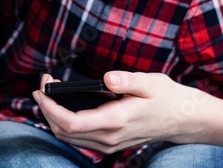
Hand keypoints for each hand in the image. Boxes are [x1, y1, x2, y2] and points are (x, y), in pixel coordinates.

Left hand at [33, 71, 222, 154]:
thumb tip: (108, 77)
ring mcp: (108, 144)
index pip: (72, 123)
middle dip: (46, 109)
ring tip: (48, 93)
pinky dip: (63, 124)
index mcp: (116, 121)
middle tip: (42, 85)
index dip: (51, 108)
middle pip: (64, 132)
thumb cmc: (165, 97)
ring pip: (68, 138)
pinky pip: (77, 139)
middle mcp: (109, 138)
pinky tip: (62, 106)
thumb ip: (128, 80)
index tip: (42, 89)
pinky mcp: (108, 144)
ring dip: (52, 117)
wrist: (181, 120)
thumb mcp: (151, 82)